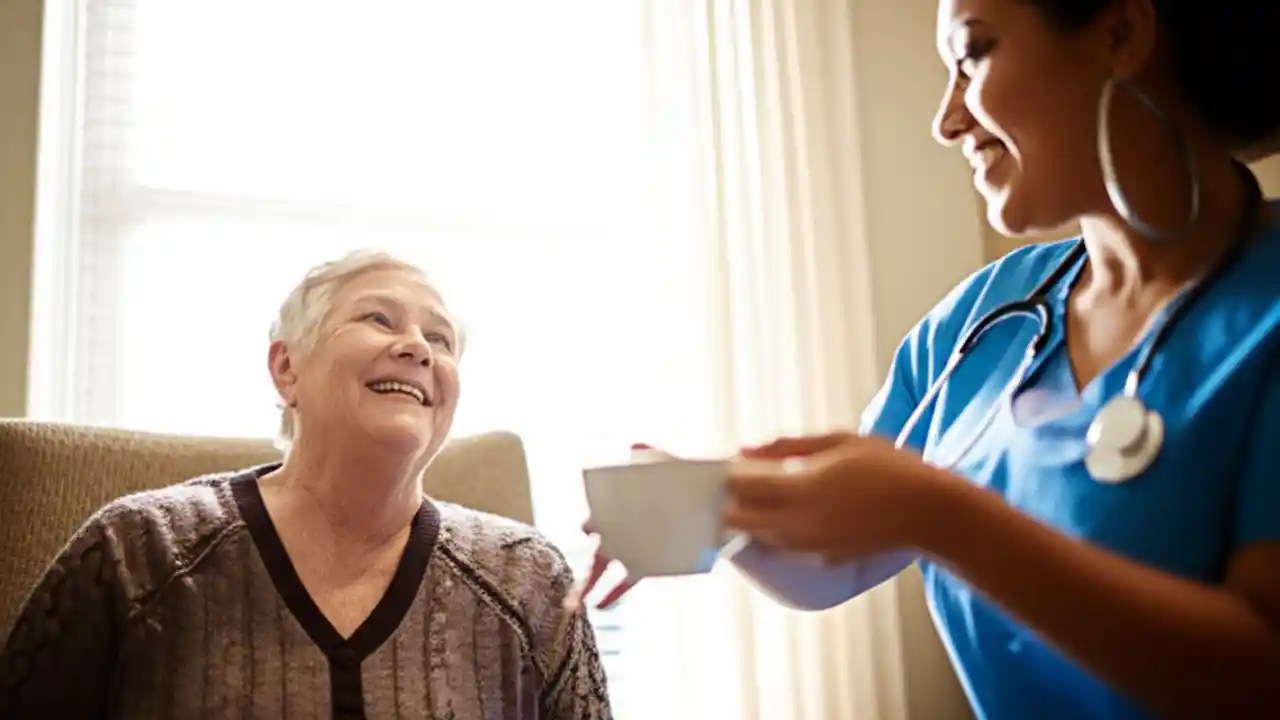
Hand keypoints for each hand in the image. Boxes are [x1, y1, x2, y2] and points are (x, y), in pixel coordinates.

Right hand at [563, 443, 668, 611]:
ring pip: (601, 567)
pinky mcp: (643, 563)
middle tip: (576, 578)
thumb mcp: (669, 468)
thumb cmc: (680, 481)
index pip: (598, 516)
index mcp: (618, 505)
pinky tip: (600, 605)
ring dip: (588, 583)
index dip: (591, 524)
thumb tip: (635, 444)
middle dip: (585, 562)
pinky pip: (624, 580)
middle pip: (595, 547)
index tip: (587, 531)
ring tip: (576, 603)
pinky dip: (612, 592)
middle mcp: (617, 527)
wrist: (708, 503)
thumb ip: (653, 458)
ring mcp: (628, 546)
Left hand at [725, 431, 946, 563]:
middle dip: (729, 500)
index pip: (741, 485)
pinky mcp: (820, 560)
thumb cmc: (888, 468)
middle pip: (738, 518)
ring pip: (756, 536)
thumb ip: (787, 446)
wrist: (928, 512)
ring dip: (748, 517)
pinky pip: (780, 548)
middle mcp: (798, 523)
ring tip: (758, 496)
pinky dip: (771, 533)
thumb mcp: (838, 441)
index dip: (726, 474)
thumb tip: (746, 450)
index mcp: (800, 488)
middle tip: (736, 482)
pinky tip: (785, 515)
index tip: (725, 464)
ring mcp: (808, 546)